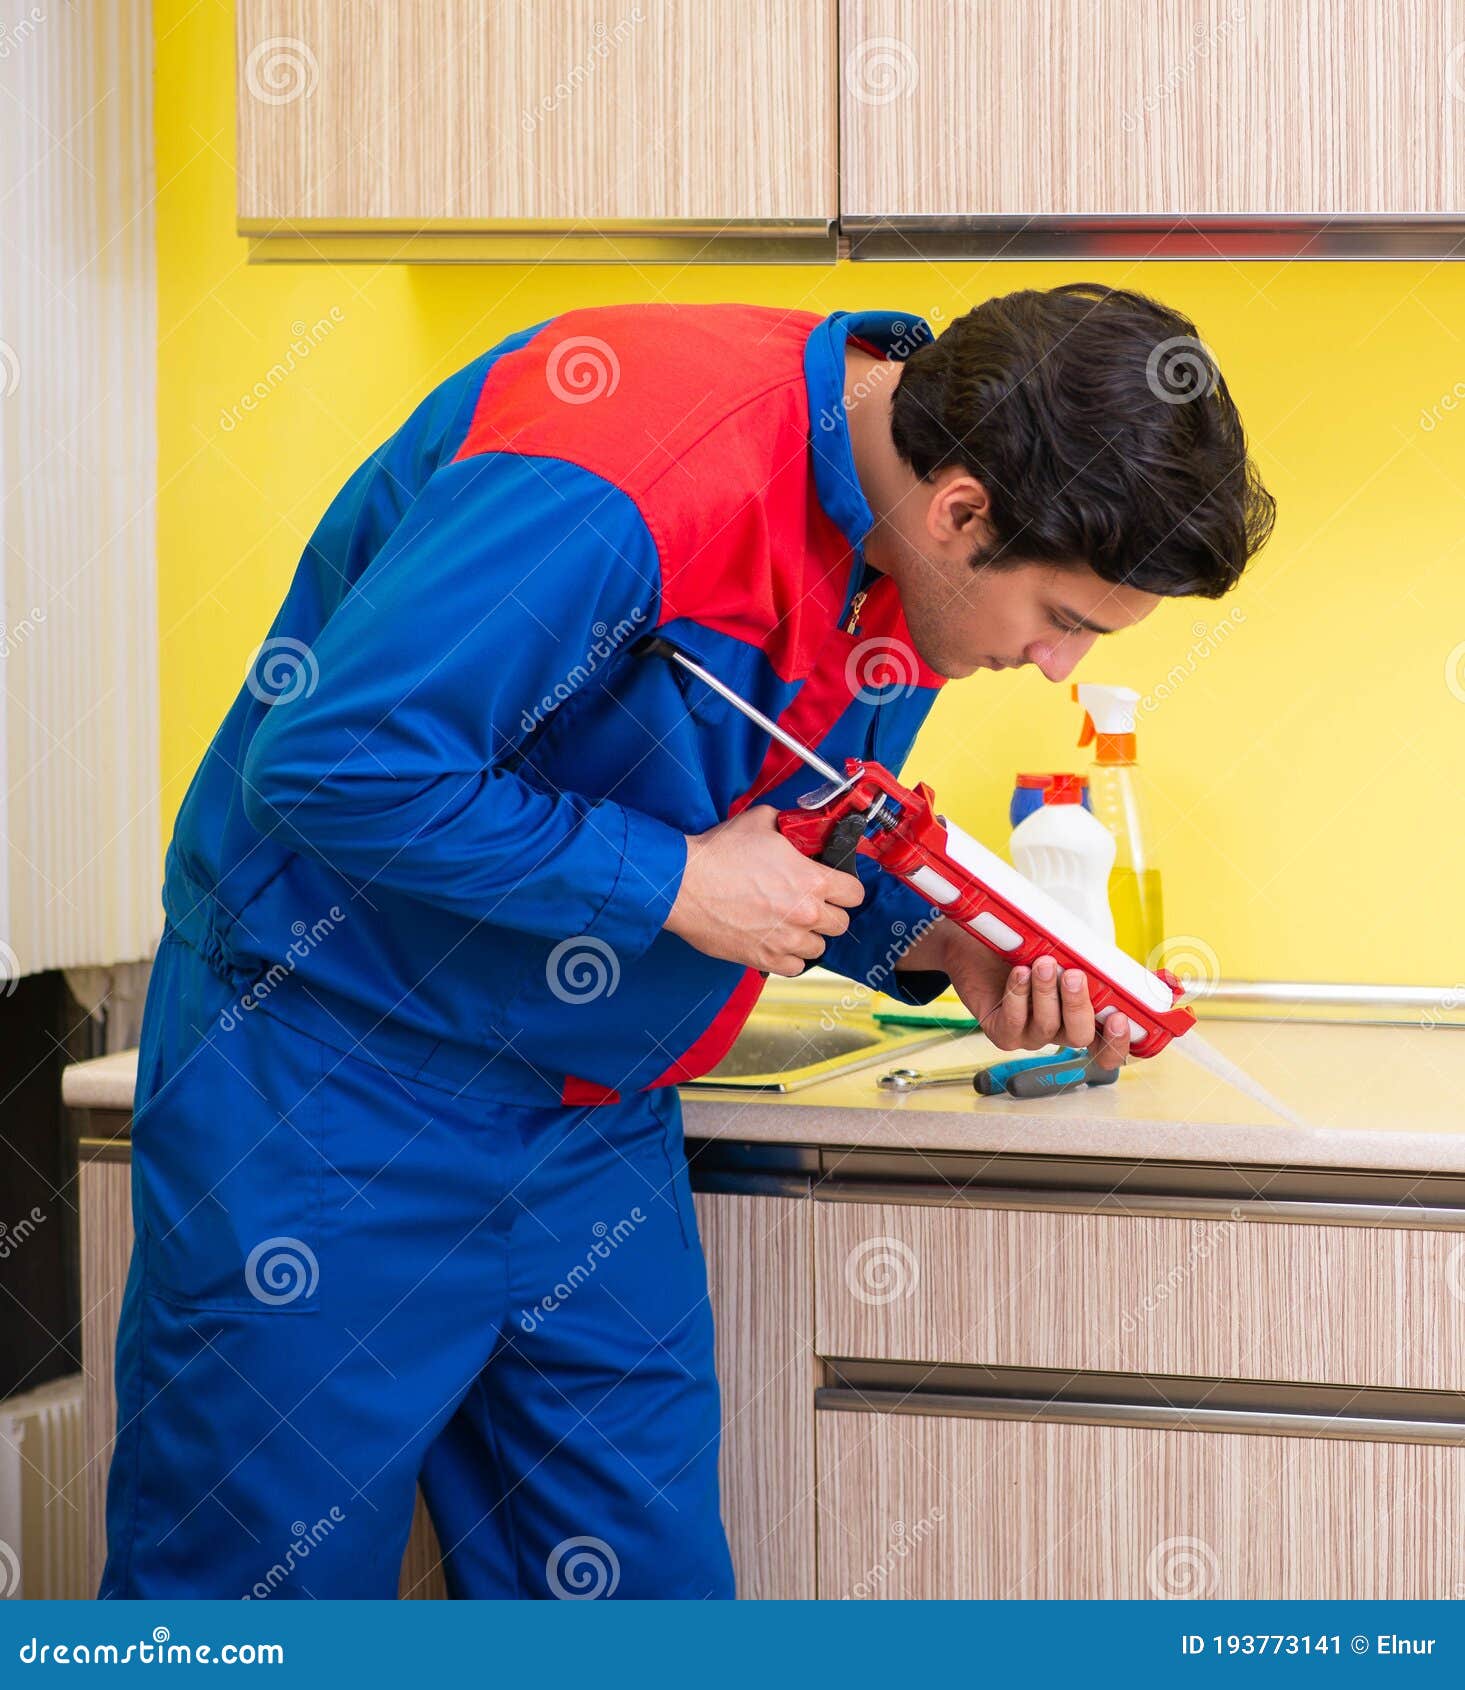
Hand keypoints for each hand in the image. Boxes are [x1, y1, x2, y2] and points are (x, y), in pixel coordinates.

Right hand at [665, 806, 864, 975]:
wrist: (684, 884)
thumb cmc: (719, 853)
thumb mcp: (760, 821)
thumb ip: (787, 825)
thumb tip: (795, 826)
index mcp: (813, 880)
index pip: (854, 894)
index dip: (845, 889)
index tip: (835, 888)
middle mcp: (806, 914)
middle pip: (840, 924)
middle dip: (828, 913)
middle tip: (809, 905)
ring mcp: (786, 940)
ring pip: (819, 948)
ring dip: (809, 937)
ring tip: (791, 925)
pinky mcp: (764, 958)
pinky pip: (794, 967)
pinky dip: (789, 957)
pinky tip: (777, 942)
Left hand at [899, 920, 1132, 1068]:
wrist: (976, 940)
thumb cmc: (1025, 944)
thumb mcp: (1060, 947)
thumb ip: (1085, 958)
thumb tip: (1105, 959)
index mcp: (1082, 1014)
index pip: (1108, 1043)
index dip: (1118, 1041)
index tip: (1119, 1017)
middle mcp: (1059, 1030)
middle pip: (1080, 1036)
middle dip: (1079, 1006)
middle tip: (1073, 975)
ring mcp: (1030, 1034)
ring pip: (1047, 1027)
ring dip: (1046, 993)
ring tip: (1041, 962)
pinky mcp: (1002, 1033)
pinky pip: (1014, 1024)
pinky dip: (1019, 996)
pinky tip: (1018, 973)